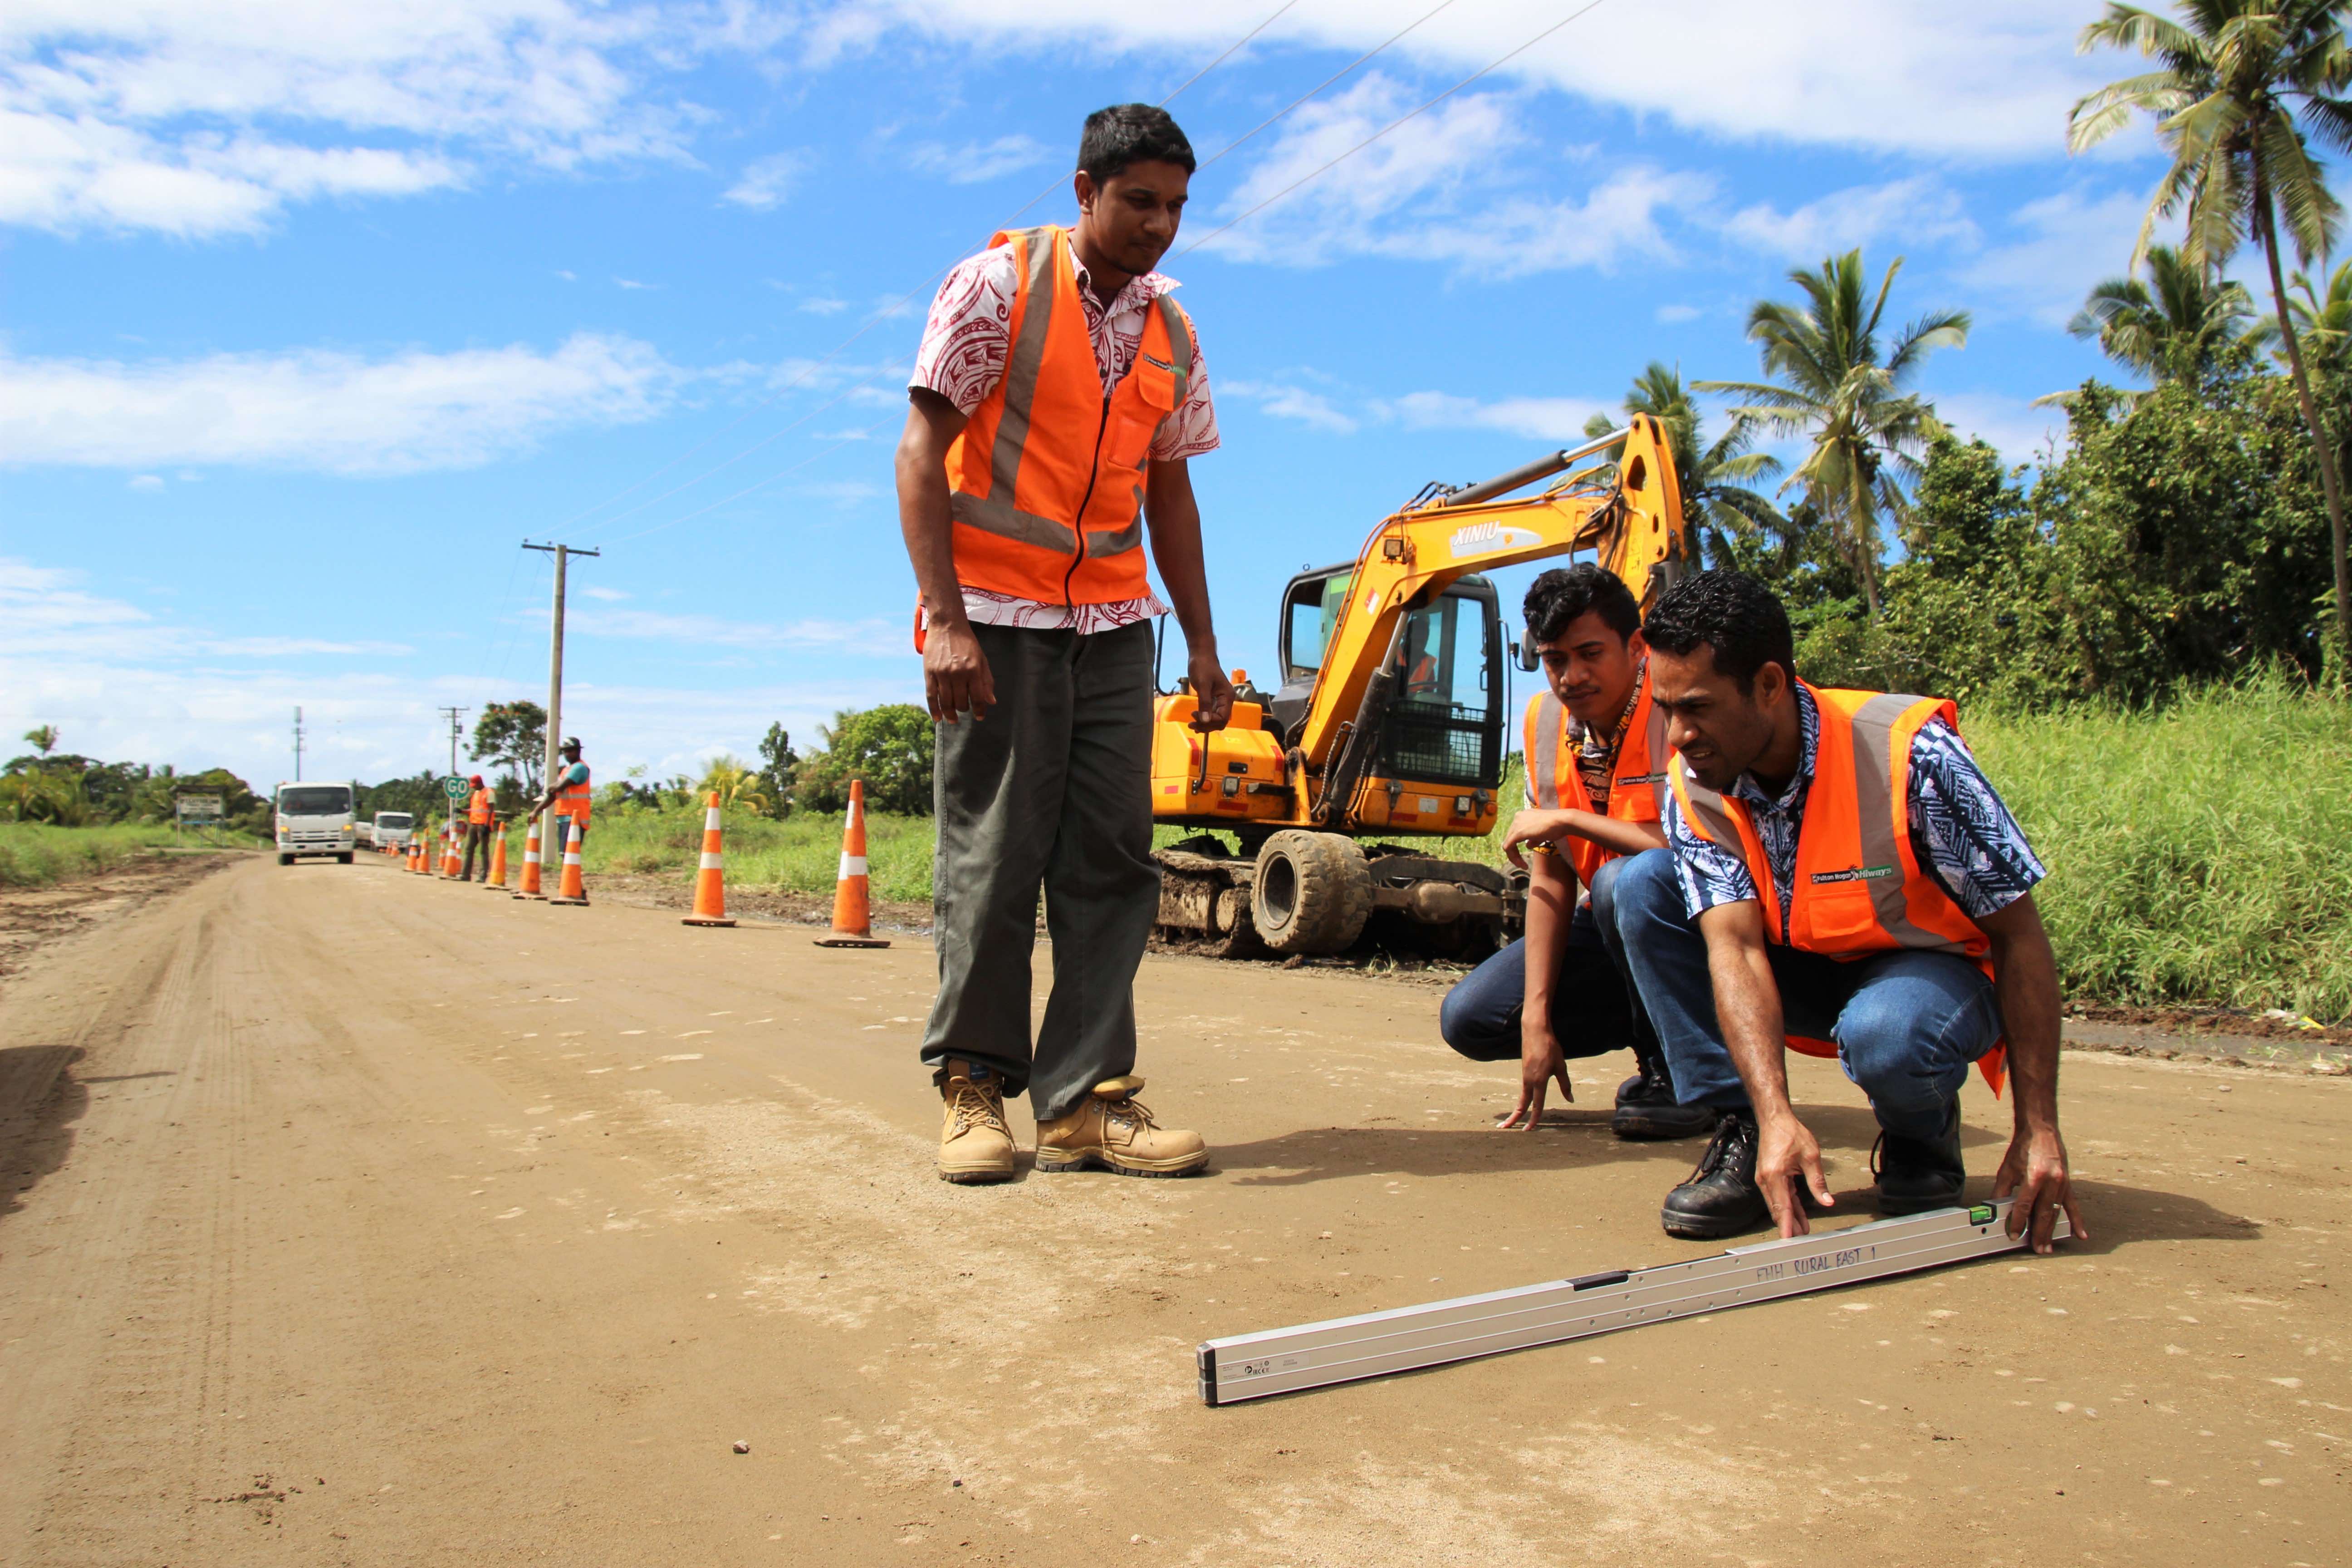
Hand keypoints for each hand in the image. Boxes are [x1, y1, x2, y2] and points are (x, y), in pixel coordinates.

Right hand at [923, 617, 995, 721]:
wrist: (947, 624)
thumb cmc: (967, 642)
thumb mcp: (981, 659)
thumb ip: (987, 681)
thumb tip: (991, 702)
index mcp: (973, 670)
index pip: (977, 697)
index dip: (979, 710)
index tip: (980, 717)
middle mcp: (958, 673)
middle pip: (961, 702)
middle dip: (964, 710)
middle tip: (964, 710)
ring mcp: (942, 673)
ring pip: (946, 702)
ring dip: (950, 714)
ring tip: (952, 719)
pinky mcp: (929, 672)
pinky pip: (931, 696)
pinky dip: (934, 709)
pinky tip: (937, 718)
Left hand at [1188, 646, 1233, 731]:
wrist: (1201, 655)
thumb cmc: (1202, 666)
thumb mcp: (1202, 684)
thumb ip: (1204, 703)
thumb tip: (1205, 721)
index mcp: (1227, 697)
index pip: (1222, 718)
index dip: (1209, 721)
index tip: (1195, 715)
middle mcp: (1226, 700)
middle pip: (1219, 721)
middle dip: (1206, 725)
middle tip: (1191, 724)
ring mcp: (1220, 700)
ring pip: (1215, 719)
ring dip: (1204, 724)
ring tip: (1191, 725)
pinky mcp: (1213, 699)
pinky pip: (1211, 713)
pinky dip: (1204, 719)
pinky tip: (1195, 721)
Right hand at [1497, 1018, 1571, 1129]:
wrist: (1534, 1030)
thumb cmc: (1550, 1047)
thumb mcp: (1561, 1066)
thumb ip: (1565, 1084)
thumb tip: (1570, 1099)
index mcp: (1538, 1081)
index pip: (1537, 1105)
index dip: (1534, 1119)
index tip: (1529, 1130)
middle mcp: (1528, 1081)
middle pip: (1521, 1104)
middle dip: (1513, 1118)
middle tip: (1504, 1129)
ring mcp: (1525, 1076)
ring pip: (1521, 1097)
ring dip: (1517, 1110)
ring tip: (1511, 1121)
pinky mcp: (1524, 1071)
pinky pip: (1524, 1089)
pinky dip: (1522, 1100)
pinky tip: (1524, 1104)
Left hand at [1499, 808, 1576, 869]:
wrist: (1562, 822)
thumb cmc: (1557, 826)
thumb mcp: (1542, 833)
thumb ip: (1533, 839)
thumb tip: (1527, 845)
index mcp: (1524, 816)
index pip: (1515, 833)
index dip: (1517, 847)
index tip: (1524, 856)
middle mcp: (1518, 817)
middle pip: (1510, 838)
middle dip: (1515, 852)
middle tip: (1522, 864)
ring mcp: (1517, 824)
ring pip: (1508, 843)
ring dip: (1514, 856)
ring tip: (1523, 865)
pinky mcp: (1518, 832)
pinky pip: (1508, 847)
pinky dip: (1513, 857)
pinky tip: (1522, 864)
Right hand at [1754, 1110, 1832, 1236]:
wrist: (1774, 1120)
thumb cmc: (1791, 1134)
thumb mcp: (1811, 1157)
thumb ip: (1817, 1182)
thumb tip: (1827, 1202)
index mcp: (1775, 1176)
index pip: (1783, 1207)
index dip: (1787, 1225)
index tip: (1789, 1241)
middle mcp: (1766, 1180)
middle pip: (1778, 1209)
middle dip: (1790, 1226)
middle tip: (1802, 1241)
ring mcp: (1765, 1179)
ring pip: (1779, 1204)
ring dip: (1790, 1217)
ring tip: (1803, 1232)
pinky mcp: (1768, 1177)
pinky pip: (1779, 1196)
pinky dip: (1789, 1206)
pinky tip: (1798, 1216)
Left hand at [1993, 1123, 2085, 1255]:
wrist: (2041, 1131)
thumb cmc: (2023, 1148)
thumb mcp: (2007, 1168)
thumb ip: (2001, 1190)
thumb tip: (1994, 1209)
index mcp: (2034, 1177)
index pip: (2024, 1206)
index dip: (2018, 1222)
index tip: (2014, 1235)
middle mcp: (2051, 1181)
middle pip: (2043, 1213)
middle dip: (2039, 1233)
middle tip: (2037, 1250)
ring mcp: (2062, 1183)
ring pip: (2056, 1212)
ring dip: (2052, 1231)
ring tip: (2049, 1247)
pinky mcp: (2068, 1184)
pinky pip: (2073, 1205)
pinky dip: (2077, 1221)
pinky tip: (2081, 1235)